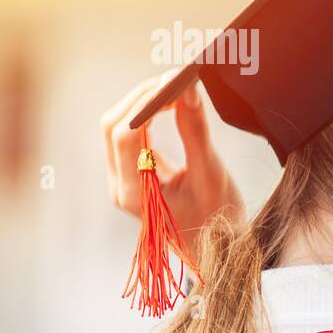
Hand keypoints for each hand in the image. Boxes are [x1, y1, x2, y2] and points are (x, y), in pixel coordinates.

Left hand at [101, 70, 244, 240]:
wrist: (220, 253)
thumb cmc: (219, 222)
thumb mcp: (211, 175)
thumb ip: (195, 130)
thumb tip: (187, 88)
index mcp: (134, 192)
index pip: (125, 134)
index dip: (147, 102)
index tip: (175, 82)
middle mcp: (121, 185)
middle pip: (113, 127)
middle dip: (141, 97)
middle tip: (174, 80)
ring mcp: (124, 181)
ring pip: (118, 129)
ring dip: (143, 104)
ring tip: (174, 90)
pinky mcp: (134, 176)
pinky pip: (131, 137)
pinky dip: (148, 117)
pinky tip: (170, 106)